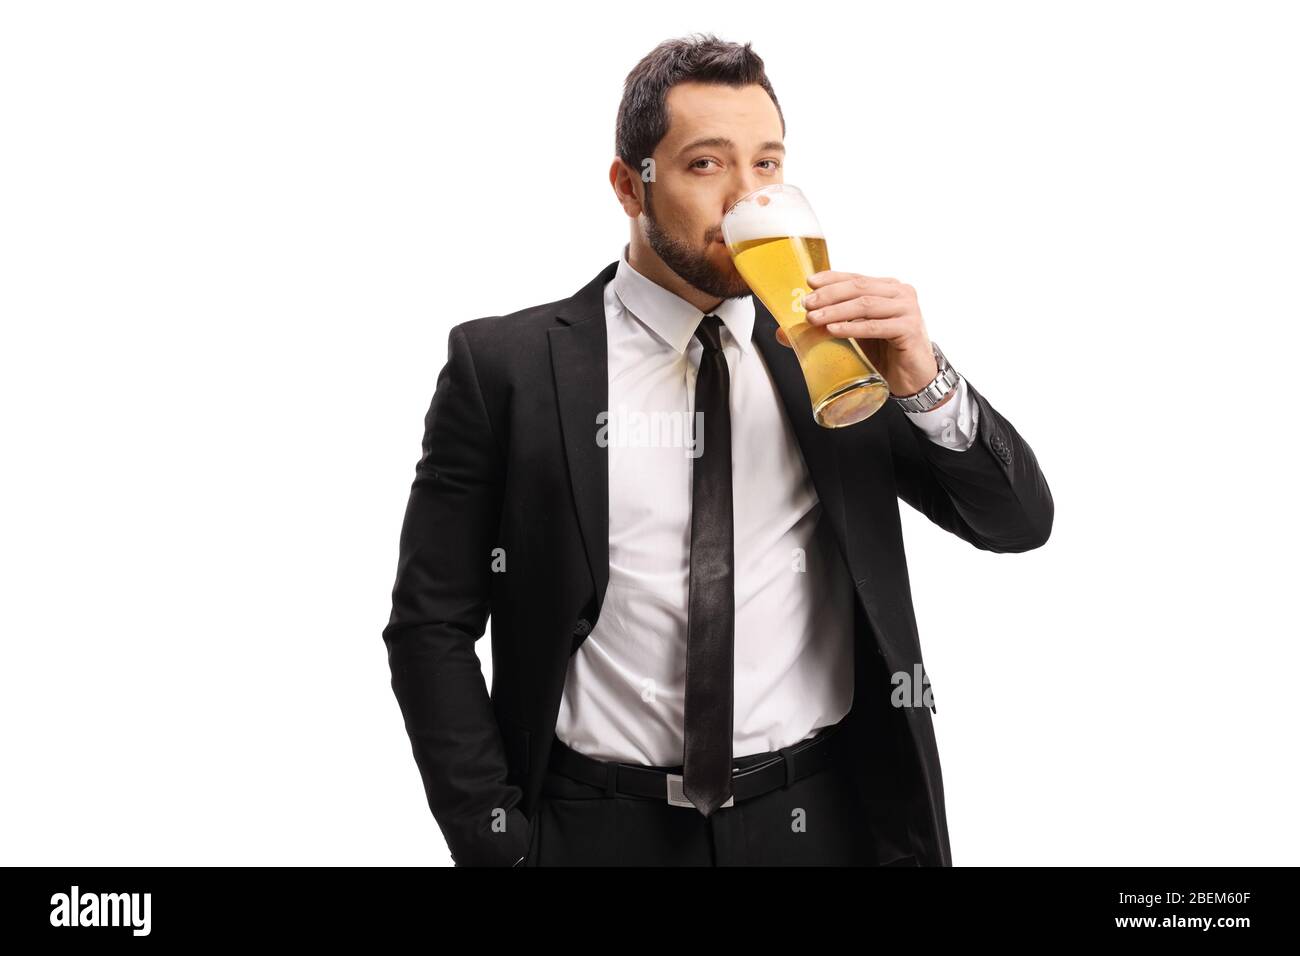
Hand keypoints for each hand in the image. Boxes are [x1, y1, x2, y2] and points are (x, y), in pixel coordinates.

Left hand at [773, 271, 937, 396]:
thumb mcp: (853, 336)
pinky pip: (876, 326)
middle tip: (806, 305)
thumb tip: (783, 333)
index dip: (831, 278)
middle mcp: (900, 293)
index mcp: (887, 288)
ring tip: (814, 319)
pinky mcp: (910, 329)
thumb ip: (826, 328)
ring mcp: (907, 310)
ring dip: (836, 310)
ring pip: (865, 304)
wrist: (913, 377)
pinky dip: (853, 327)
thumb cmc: (884, 353)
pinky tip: (835, 330)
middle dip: (829, 295)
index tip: (809, 282)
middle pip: (859, 287)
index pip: (855, 277)